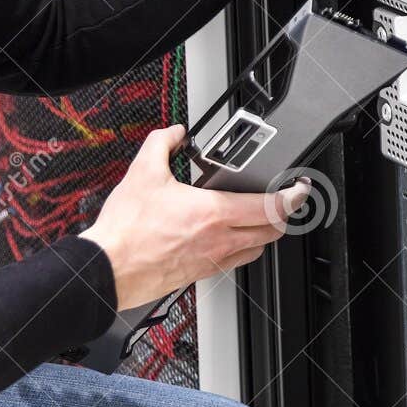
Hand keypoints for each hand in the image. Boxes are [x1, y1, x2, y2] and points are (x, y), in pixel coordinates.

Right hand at [81, 125, 310, 311]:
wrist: (107, 269)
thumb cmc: (125, 230)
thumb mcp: (143, 172)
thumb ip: (163, 142)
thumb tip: (175, 132)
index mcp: (213, 214)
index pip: (271, 207)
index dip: (293, 196)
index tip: (299, 188)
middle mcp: (219, 241)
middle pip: (273, 232)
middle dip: (284, 214)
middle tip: (284, 200)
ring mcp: (212, 260)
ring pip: (257, 249)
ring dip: (266, 233)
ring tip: (262, 217)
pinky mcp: (200, 273)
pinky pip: (236, 262)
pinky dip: (244, 248)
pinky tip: (232, 237)